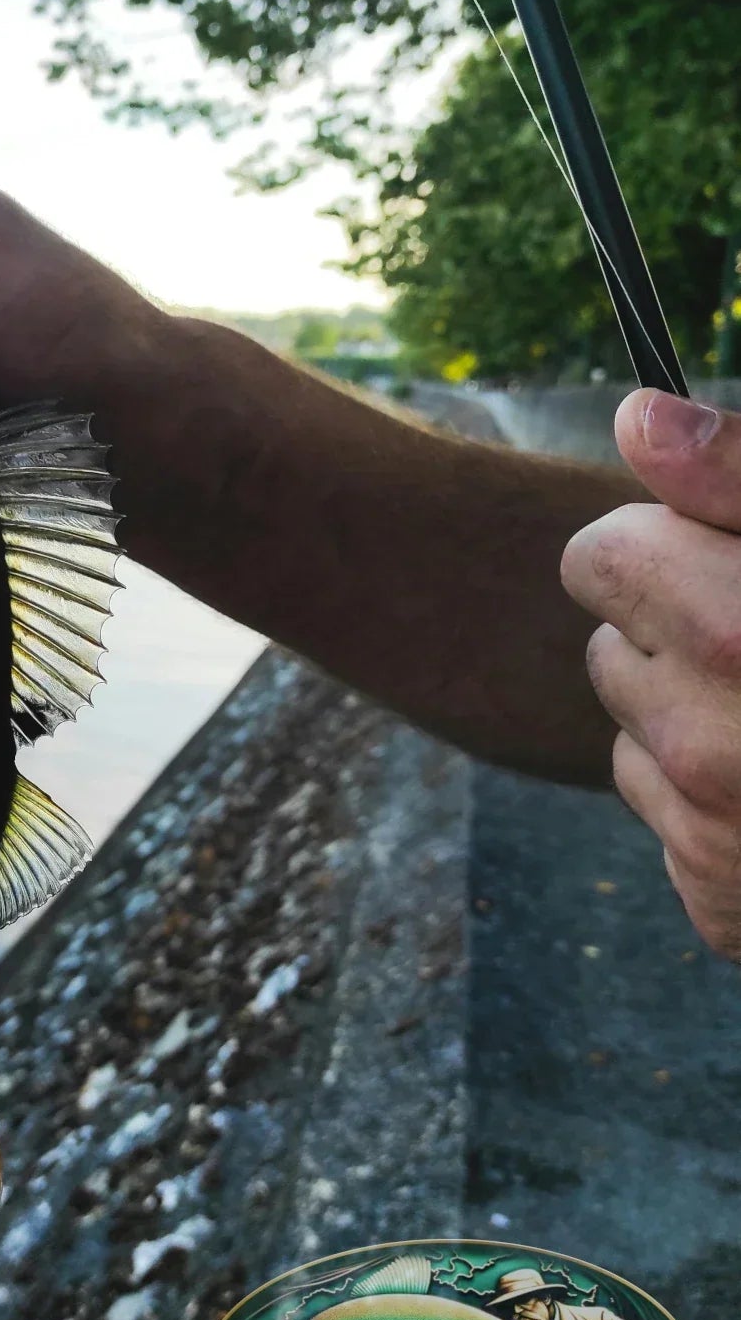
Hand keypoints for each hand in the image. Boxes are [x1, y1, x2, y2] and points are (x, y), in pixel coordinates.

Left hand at [562, 389, 740, 957]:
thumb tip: (639, 418)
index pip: (602, 556)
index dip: (664, 544)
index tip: (718, 557)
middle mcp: (713, 742)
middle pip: (610, 641)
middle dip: (675, 629)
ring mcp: (712, 833)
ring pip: (635, 731)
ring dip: (692, 714)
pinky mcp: (715, 901)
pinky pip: (663, 817)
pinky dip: (714, 801)